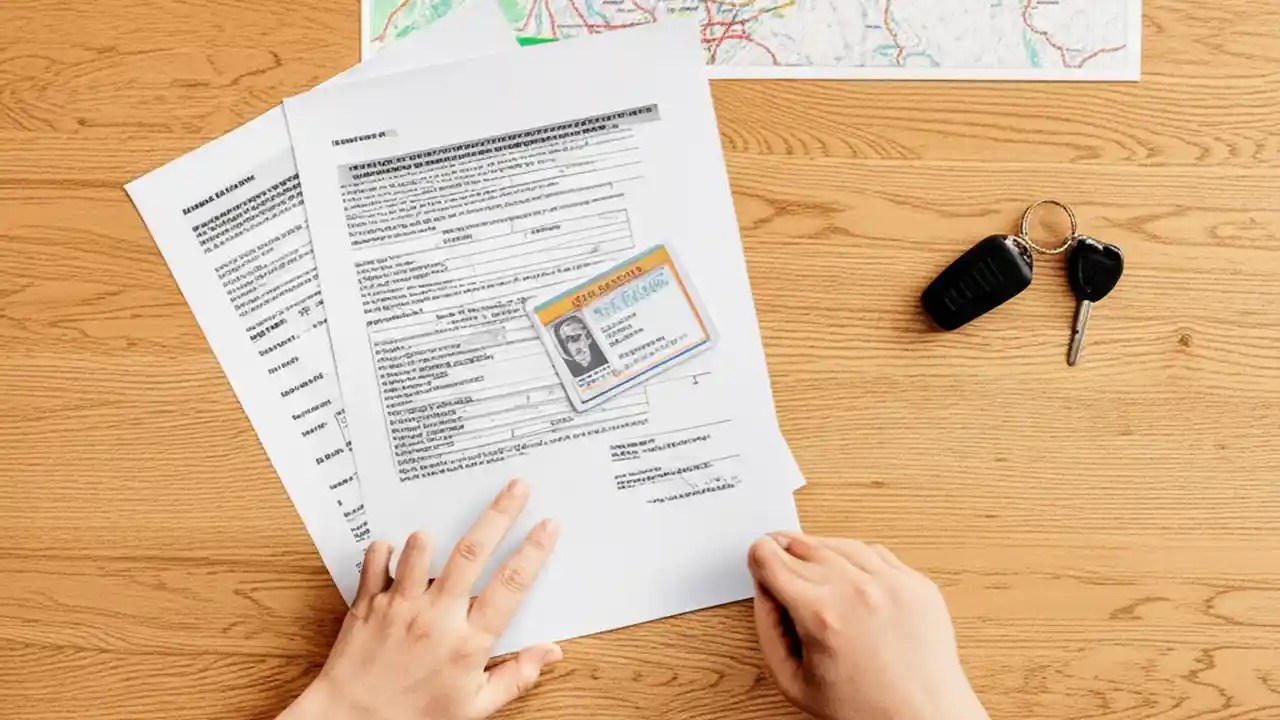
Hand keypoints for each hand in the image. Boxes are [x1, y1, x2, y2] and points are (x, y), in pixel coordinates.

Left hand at [280, 479, 560, 719]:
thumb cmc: (415, 718)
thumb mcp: (475, 707)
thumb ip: (516, 676)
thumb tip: (552, 652)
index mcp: (469, 643)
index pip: (510, 586)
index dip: (534, 551)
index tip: (548, 525)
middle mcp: (436, 619)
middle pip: (473, 554)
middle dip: (499, 514)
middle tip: (516, 486)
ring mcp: (400, 608)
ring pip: (419, 552)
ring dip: (429, 536)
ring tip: (437, 526)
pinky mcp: (368, 605)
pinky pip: (375, 562)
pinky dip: (383, 549)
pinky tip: (392, 549)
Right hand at [748, 533, 987, 719]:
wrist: (924, 718)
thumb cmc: (864, 708)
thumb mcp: (794, 682)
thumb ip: (769, 630)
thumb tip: (763, 587)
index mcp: (821, 615)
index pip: (772, 559)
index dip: (759, 557)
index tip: (759, 559)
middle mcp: (856, 590)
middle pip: (802, 546)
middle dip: (783, 551)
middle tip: (778, 558)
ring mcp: (891, 583)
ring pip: (838, 543)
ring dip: (818, 548)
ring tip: (810, 562)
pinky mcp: (916, 583)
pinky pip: (875, 552)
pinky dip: (854, 555)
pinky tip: (847, 569)